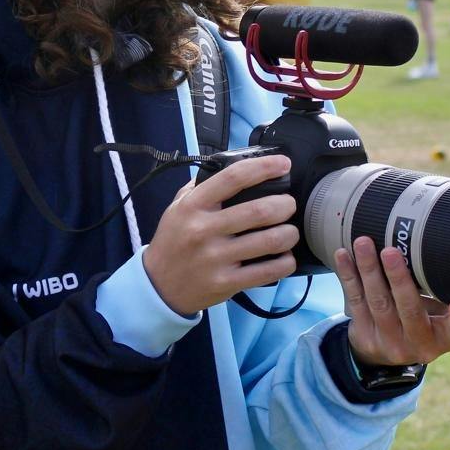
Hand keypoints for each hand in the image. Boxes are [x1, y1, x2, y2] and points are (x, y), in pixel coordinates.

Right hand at [144, 155, 299, 316]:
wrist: (159, 285)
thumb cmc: (173, 241)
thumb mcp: (177, 207)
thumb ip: (202, 187)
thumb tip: (235, 168)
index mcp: (193, 206)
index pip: (233, 178)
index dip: (264, 167)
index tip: (283, 164)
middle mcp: (204, 230)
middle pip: (259, 211)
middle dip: (284, 205)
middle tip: (289, 205)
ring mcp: (216, 258)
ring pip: (269, 241)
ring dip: (289, 234)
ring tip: (290, 231)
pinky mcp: (227, 282)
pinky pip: (268, 271)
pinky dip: (284, 262)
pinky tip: (285, 256)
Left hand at [334, 237, 449, 367]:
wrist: (393, 348)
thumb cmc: (426, 320)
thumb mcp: (442, 315)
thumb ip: (445, 292)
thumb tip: (447, 248)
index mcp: (444, 338)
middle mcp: (418, 344)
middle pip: (409, 310)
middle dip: (398, 278)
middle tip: (390, 251)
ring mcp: (389, 342)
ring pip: (378, 302)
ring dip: (369, 270)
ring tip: (364, 244)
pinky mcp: (364, 335)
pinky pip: (355, 301)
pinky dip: (349, 275)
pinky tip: (343, 255)